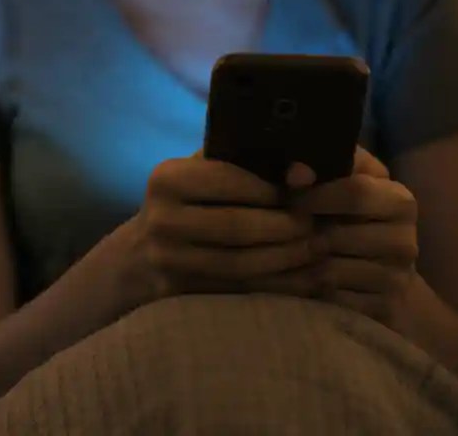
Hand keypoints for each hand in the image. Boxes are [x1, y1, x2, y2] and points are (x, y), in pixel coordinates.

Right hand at [128, 153, 319, 306]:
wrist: (138, 256)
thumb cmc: (186, 204)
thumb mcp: (201, 173)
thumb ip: (247, 165)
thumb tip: (306, 172)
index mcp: (168, 179)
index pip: (232, 180)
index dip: (275, 189)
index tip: (306, 193)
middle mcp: (163, 219)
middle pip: (238, 225)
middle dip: (287, 226)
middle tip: (318, 225)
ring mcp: (168, 259)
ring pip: (241, 263)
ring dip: (287, 258)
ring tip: (317, 249)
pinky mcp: (180, 292)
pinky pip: (239, 289)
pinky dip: (278, 284)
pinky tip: (304, 277)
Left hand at [290, 148, 418, 326]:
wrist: (385, 276)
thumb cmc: (353, 219)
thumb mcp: (345, 185)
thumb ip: (323, 170)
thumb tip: (294, 172)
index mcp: (400, 201)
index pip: (355, 192)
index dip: (314, 195)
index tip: (288, 197)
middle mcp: (404, 242)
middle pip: (335, 236)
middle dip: (300, 234)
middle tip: (275, 232)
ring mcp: (396, 280)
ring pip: (328, 271)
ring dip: (297, 264)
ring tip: (277, 254)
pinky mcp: (381, 310)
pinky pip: (330, 300)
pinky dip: (305, 291)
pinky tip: (290, 279)